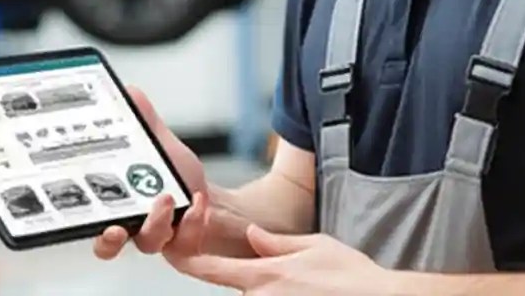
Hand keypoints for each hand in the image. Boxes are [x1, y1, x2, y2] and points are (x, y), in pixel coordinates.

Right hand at [93, 86, 207, 259]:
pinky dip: (193, 222)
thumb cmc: (176, 177)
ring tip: (166, 197)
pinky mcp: (186, 244)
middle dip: (109, 238)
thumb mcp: (157, 145)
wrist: (211, 201)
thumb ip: (143, 121)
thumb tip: (130, 91)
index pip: (88, 223)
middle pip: (107, 246)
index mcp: (115, 207)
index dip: (77, 222)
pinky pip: (186, 242)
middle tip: (115, 225)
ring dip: (156, 222)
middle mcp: (131, 229)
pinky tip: (198, 201)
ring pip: (150, 243)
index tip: (80, 210)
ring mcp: (159, 239)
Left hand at [168, 225, 398, 295]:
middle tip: (289, 269)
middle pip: (235, 287)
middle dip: (247, 276)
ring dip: (268, 288)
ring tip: (308, 281)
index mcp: (263, 276)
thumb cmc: (351, 275)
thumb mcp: (312, 245)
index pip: (209, 269)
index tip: (174, 250)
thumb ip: (273, 242)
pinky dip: (282, 294)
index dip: (187, 259)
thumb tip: (251, 235)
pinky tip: (309, 290)